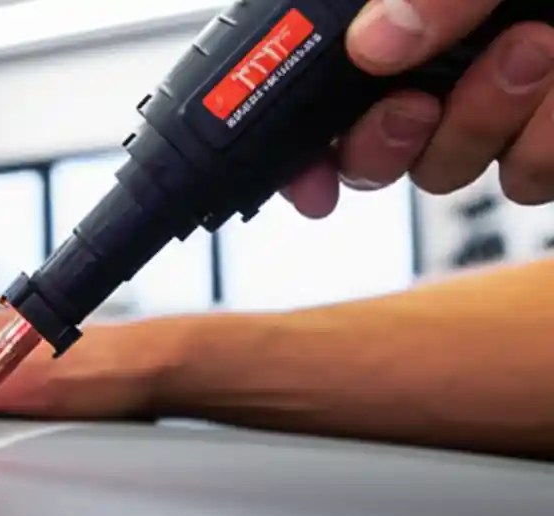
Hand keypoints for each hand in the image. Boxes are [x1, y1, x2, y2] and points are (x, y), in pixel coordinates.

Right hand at [286, 0, 553, 217]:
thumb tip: (368, 48)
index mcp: (402, 15)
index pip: (312, 87)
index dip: (301, 144)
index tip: (309, 184)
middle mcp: (435, 60)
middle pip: (364, 154)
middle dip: (387, 140)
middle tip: (419, 104)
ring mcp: (492, 105)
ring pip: (445, 170)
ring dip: (485, 122)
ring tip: (539, 48)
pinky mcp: (543, 137)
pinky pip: (522, 180)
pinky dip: (544, 141)